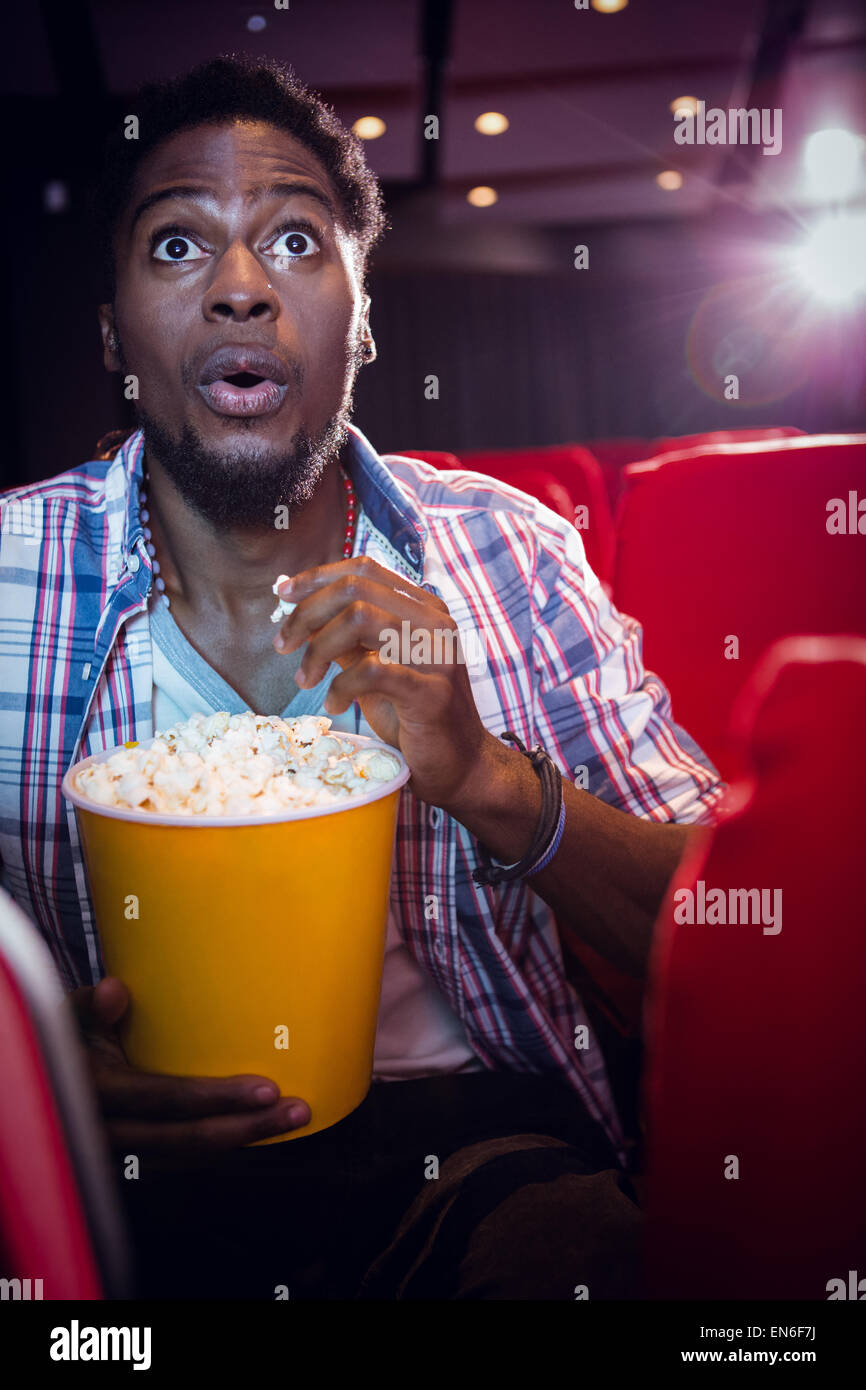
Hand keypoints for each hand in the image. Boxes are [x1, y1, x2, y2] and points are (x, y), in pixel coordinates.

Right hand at [69, 977, 310, 1161]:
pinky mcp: (135, 1166)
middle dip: (248, 1128)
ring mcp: (123, 1157)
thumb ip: (92, 1006)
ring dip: (243, 1141)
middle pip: (190, 1139)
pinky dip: (223, 1149)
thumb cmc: (69, 1041)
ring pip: (193, 1157)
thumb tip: (115, 991)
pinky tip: (256, 1132)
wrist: (49, 1086)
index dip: (217, 1098)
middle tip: (297, 1112)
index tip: (266, 1089)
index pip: (166, 1099)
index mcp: (97, 1093)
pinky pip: (186, 1161)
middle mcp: (111, 1134)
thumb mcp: (69, 1018)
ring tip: (289, 1121)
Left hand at [271, 556, 493, 809]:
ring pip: (359, 618)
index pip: (364, 569)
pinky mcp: (431, 691)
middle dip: (307, 613)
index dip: (318, 577)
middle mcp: (435, 622)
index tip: (283, 594)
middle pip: (356, 589)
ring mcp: (437, 654)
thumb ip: (346, 640)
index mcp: (423, 608)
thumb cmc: (414, 718)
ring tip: (306, 679)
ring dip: (319, 648)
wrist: (460, 767)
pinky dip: (339, 686)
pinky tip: (333, 705)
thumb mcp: (373, 669)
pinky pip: (371, 670)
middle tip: (282, 645)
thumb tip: (301, 613)